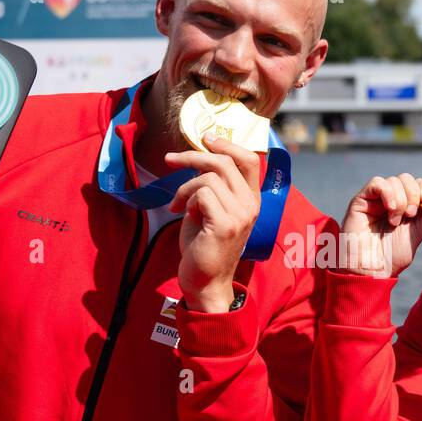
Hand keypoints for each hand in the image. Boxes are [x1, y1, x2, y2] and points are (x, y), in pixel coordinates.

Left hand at [165, 135, 260, 312]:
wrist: (204, 282)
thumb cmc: (204, 247)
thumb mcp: (212, 211)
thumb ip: (213, 187)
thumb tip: (197, 160)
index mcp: (251, 200)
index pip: (250, 160)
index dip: (227, 145)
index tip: (205, 138)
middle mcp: (251, 205)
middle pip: (224, 162)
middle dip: (193, 156)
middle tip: (170, 160)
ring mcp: (241, 215)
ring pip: (208, 178)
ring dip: (184, 187)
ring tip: (177, 204)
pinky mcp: (225, 224)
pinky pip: (201, 193)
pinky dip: (186, 200)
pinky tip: (182, 215)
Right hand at [340, 173, 421, 277]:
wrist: (372, 270)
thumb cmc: (391, 256)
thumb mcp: (416, 233)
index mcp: (404, 207)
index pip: (417, 184)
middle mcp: (389, 200)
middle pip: (406, 178)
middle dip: (413, 194)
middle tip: (411, 215)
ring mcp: (375, 200)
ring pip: (393, 180)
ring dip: (400, 200)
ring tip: (395, 221)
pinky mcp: (361, 200)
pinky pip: (377, 183)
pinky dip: (387, 193)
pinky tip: (389, 209)